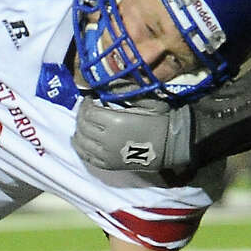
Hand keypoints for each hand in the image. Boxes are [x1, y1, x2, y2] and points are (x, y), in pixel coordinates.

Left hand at [72, 97, 192, 172]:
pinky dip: (80, 147)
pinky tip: (79, 140)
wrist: (172, 145)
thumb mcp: (145, 101)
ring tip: (81, 123)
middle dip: (81, 115)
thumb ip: (123, 92)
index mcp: (115, 121)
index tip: (90, 98)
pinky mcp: (109, 165)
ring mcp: (106, 155)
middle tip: (85, 108)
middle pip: (83, 126)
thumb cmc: (160, 120)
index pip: (89, 112)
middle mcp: (106, 139)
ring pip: (81, 142)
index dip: (86, 103)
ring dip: (78, 130)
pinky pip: (87, 157)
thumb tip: (106, 84)